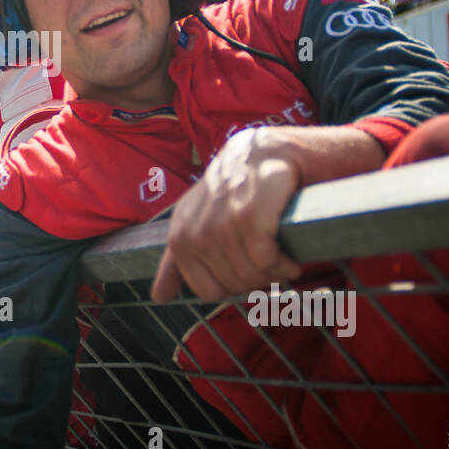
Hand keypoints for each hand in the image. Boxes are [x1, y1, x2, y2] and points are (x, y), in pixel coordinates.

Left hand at [152, 128, 301, 302]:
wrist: (265, 151)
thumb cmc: (236, 191)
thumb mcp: (198, 222)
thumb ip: (177, 261)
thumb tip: (159, 297)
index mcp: (180, 236)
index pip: (207, 290)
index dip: (235, 286)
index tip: (249, 268)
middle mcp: (195, 230)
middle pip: (233, 285)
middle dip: (258, 278)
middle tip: (272, 256)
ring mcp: (220, 222)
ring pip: (251, 274)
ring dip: (275, 271)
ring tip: (281, 252)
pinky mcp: (248, 215)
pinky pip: (266, 260)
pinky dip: (283, 262)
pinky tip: (289, 252)